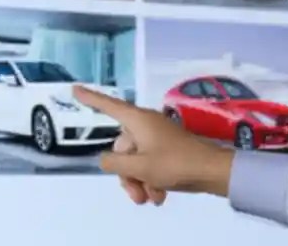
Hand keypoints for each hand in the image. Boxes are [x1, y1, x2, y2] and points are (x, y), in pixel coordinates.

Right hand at [73, 84, 234, 205]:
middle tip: (137, 194)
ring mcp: (157, 138)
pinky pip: (149, 164)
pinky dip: (151, 180)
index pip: (108, 106)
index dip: (90, 98)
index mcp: (138, 120)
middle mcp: (146, 125)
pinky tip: (159, 196)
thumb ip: (114, 164)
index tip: (74, 89)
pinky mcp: (167, 150)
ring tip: (151, 197)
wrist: (212, 171)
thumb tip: (106, 160)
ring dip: (139, 182)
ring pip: (135, 161)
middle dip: (126, 174)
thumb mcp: (139, 167)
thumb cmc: (175, 163)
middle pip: (121, 149)